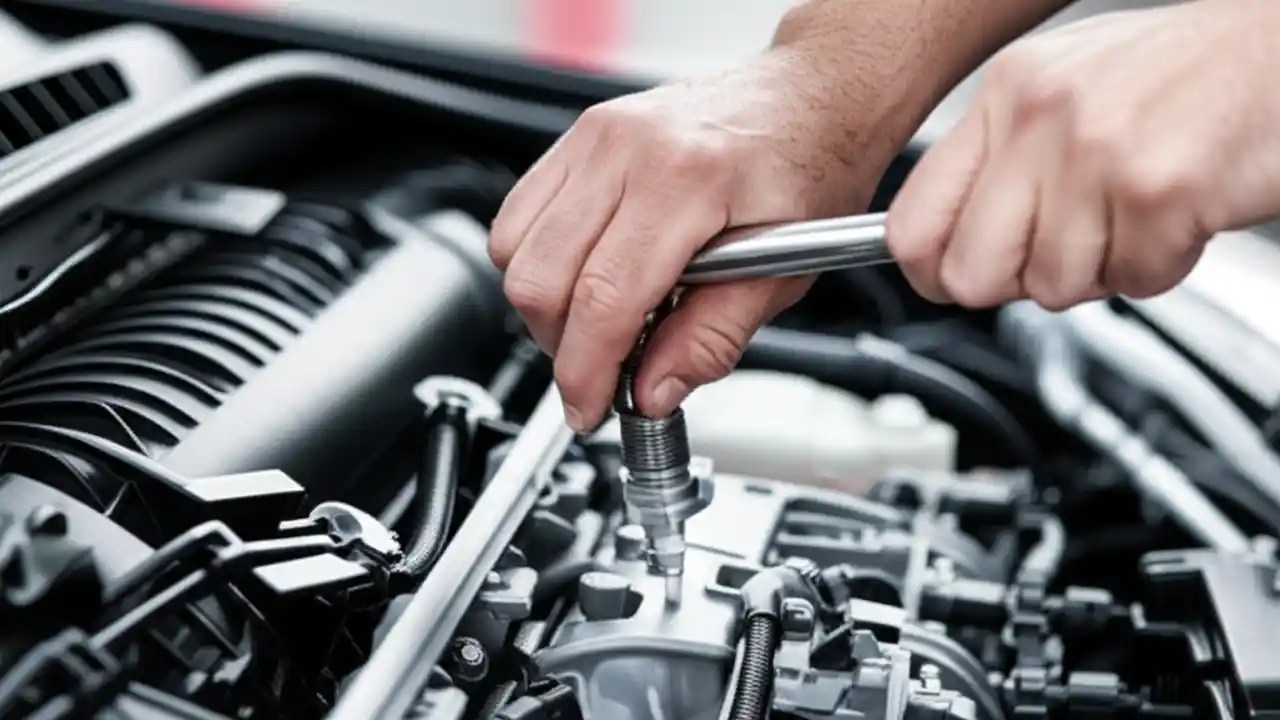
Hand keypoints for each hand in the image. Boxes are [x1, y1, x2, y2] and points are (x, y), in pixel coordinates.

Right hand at [489, 50, 897, 431]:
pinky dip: (538, 262)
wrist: (810, 98)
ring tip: (600, 321)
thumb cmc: (807, 168)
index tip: (588, 408)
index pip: (605, 297)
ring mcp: (597, 135)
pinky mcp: (581, 135)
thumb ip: (711, 339)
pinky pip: (520, 213)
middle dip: (561, 346)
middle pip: (542, 276)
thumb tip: (653, 391)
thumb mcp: (783, 272)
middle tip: (600, 371)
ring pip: (515, 247)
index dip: (586, 370)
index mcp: (688, 180)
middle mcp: (629, 147)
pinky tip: (586, 275)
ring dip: (545, 306)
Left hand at [887, 1, 1279, 309]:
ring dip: (1106, 268)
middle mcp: (1038, 117)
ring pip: (1053, 288)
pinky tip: (1179, 213)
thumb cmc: (1187, 74)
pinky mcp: (1157, 190)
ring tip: (1138, 212)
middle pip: (972, 274)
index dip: (933, 273)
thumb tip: (946, 248)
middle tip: (1072, 248)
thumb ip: (1001, 165)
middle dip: (1023, 281)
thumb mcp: (1064, 92)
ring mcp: (1094, 152)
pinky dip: (1163, 265)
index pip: (912, 222)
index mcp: (1005, 95)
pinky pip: (1132, 281)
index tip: (957, 278)